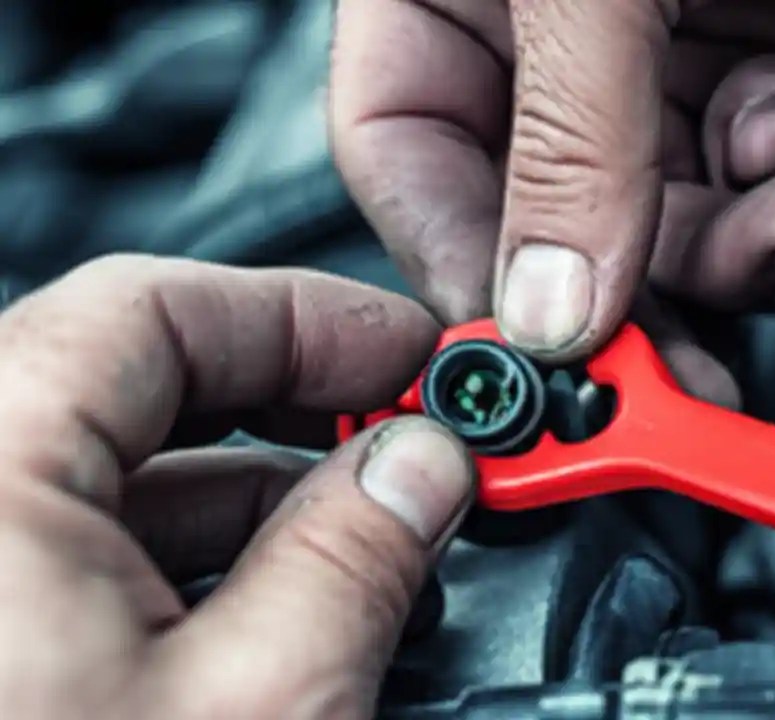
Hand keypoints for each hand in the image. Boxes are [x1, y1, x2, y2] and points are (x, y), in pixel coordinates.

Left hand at [0, 255, 473, 717]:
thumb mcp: (256, 708)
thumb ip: (351, 560)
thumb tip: (417, 469)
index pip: (148, 308)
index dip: (306, 318)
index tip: (401, 355)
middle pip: (130, 381)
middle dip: (291, 403)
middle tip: (398, 429)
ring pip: (106, 472)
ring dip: (251, 489)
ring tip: (364, 532)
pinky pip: (72, 548)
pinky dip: (183, 555)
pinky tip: (276, 601)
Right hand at [329, 0, 774, 393]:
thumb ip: (568, 132)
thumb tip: (552, 310)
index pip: (418, 178)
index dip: (482, 284)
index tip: (553, 369)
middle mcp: (563, 31)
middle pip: (595, 222)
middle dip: (672, 276)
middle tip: (714, 334)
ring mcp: (691, 34)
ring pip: (723, 201)